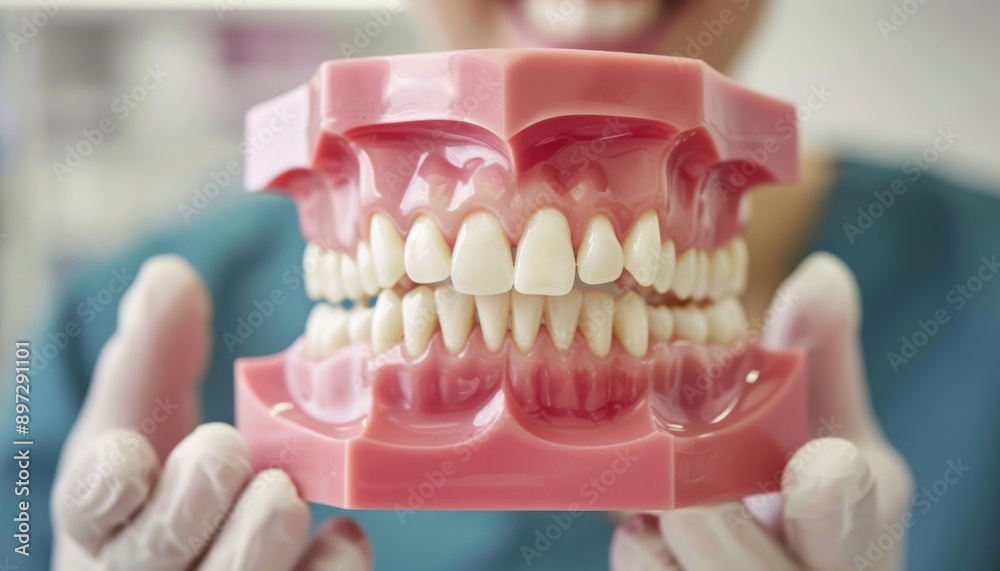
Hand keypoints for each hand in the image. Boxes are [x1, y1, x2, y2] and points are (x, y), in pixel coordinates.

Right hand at [50, 256, 372, 570]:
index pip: (89, 509)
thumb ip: (150, 355)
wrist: (202, 559)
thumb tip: (169, 276)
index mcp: (104, 521)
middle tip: (225, 447)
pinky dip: (329, 564)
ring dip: (257, 536)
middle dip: (191, 500)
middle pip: (154, 557)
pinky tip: (340, 532)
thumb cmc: (163, 488)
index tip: (131, 450)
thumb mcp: (144, 421)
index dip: (108, 484)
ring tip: (282, 492)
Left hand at [610, 253, 913, 570]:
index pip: (856, 525)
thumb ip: (822, 351)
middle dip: (719, 532)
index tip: (817, 466)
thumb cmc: (799, 469)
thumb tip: (819, 273)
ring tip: (669, 506)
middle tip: (688, 502)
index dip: (836, 503)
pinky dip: (641, 549)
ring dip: (666, 540)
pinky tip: (649, 525)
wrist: (777, 543)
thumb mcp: (825, 413)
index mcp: (860, 524)